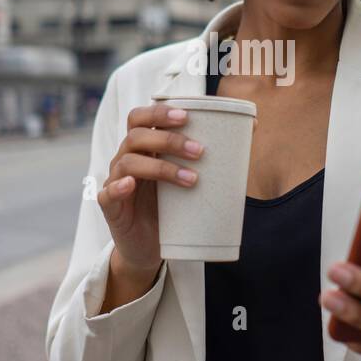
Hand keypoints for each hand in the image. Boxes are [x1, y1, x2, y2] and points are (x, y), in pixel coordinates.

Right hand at [96, 102, 203, 274]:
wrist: (148, 247)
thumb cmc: (169, 207)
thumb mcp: (187, 179)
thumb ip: (209, 157)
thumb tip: (254, 127)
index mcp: (143, 148)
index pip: (141, 118)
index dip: (159, 113)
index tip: (187, 116)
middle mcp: (126, 159)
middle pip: (136, 136)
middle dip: (168, 139)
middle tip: (199, 151)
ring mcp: (115, 181)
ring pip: (128, 163)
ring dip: (161, 168)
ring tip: (191, 179)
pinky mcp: (110, 207)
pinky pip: (107, 193)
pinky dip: (118, 186)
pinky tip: (130, 185)